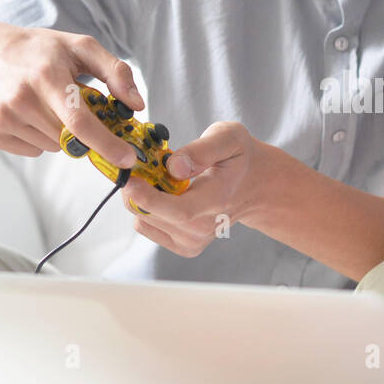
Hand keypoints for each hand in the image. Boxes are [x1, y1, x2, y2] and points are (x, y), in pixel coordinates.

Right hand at [0, 21, 143, 169]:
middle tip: (74, 107)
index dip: (107, 144)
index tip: (127, 160)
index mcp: (46, 75)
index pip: (80, 122)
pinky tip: (26, 113)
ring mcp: (2, 119)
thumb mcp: (77, 46)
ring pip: (54, 146)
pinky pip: (33, 151)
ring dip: (60, 133)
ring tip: (44, 103)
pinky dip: (39, 138)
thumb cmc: (33, 49)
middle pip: (71, 138)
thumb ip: (114, 71)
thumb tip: (136, 105)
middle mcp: (21, 99)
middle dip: (83, 131)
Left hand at [121, 121, 264, 256]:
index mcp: (218, 199)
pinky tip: (162, 193)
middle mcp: (205, 227)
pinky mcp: (185, 246)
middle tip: (138, 165)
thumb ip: (202, 149)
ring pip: (144, 219)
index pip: (179, 210)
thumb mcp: (229, 137)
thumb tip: (175, 167)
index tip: (129, 181)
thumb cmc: (239, 158)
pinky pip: (147, 226)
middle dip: (135, 189)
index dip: (149, 198)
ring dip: (139, 197)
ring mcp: (194, 240)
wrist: (255, 185)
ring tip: (157, 178)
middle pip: (153, 215)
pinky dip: (145, 208)